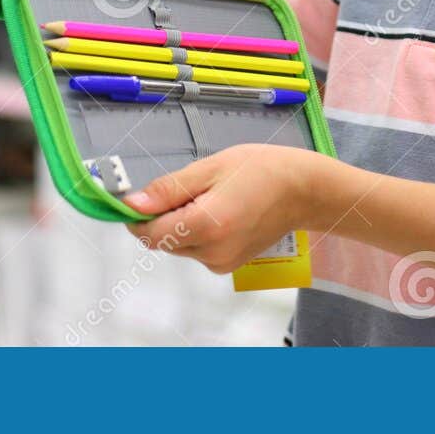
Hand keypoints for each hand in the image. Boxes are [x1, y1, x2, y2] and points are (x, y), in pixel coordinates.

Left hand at [123, 144, 323, 274]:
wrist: (302, 191)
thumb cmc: (261, 170)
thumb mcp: (210, 168)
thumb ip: (168, 189)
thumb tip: (132, 204)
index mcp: (206, 226)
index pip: (149, 233)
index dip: (136, 216)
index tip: (135, 197)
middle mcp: (212, 253)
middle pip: (162, 240)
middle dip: (163, 215)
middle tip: (190, 187)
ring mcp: (221, 263)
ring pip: (178, 244)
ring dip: (180, 223)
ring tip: (211, 196)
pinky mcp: (227, 265)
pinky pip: (196, 249)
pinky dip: (197, 231)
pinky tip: (220, 210)